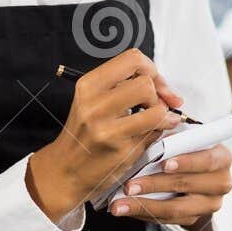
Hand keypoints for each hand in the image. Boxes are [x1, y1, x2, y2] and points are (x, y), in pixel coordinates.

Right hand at [26, 48, 179, 221]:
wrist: (64, 171)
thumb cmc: (84, 134)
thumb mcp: (92, 102)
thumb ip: (124, 87)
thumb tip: (167, 90)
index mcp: (88, 86)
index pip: (132, 59)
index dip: (151, 69)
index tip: (155, 82)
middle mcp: (94, 105)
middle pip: (146, 83)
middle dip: (158, 93)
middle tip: (154, 104)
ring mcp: (107, 129)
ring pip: (156, 109)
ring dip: (162, 114)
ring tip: (154, 119)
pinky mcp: (120, 151)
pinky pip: (154, 133)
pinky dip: (159, 131)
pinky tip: (150, 133)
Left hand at [110, 143, 231, 230]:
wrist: (199, 174)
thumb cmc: (188, 148)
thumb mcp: (186, 138)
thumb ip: (173, 136)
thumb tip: (151, 130)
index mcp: (222, 158)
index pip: (206, 160)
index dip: (186, 162)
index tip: (163, 164)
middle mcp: (221, 183)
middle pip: (186, 185)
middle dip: (154, 184)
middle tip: (129, 185)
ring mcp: (209, 205)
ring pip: (175, 209)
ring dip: (144, 205)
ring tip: (119, 204)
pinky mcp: (194, 219)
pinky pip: (167, 220)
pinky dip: (144, 214)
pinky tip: (126, 209)